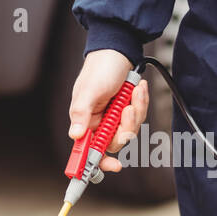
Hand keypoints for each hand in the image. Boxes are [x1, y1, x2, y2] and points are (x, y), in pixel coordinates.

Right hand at [68, 49, 149, 172]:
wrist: (117, 50)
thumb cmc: (99, 68)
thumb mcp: (88, 91)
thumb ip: (81, 114)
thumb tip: (75, 136)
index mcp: (85, 121)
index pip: (88, 149)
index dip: (97, 162)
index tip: (113, 166)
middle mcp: (99, 123)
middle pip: (116, 142)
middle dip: (126, 127)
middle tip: (127, 110)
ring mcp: (114, 117)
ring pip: (131, 130)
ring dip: (136, 110)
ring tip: (134, 92)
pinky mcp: (128, 110)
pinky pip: (139, 116)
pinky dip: (141, 102)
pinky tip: (138, 89)